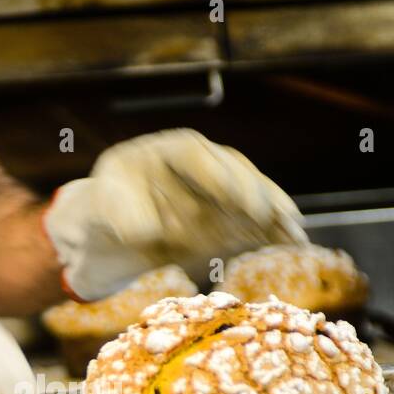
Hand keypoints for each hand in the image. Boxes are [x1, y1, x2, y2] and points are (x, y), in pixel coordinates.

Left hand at [44, 129, 307, 300]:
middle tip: (264, 215)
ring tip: (292, 230)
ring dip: (273, 211)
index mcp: (163, 153)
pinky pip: (254, 219)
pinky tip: (293, 240)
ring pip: (250, 194)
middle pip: (231, 170)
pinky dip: (273, 229)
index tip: (230, 194)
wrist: (110, 235)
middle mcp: (196, 165)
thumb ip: (121, 213)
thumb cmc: (102, 214)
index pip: (194, 154)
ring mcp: (216, 190)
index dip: (216, 173)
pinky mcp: (227, 216)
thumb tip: (149, 228)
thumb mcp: (100, 211)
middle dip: (250, 192)